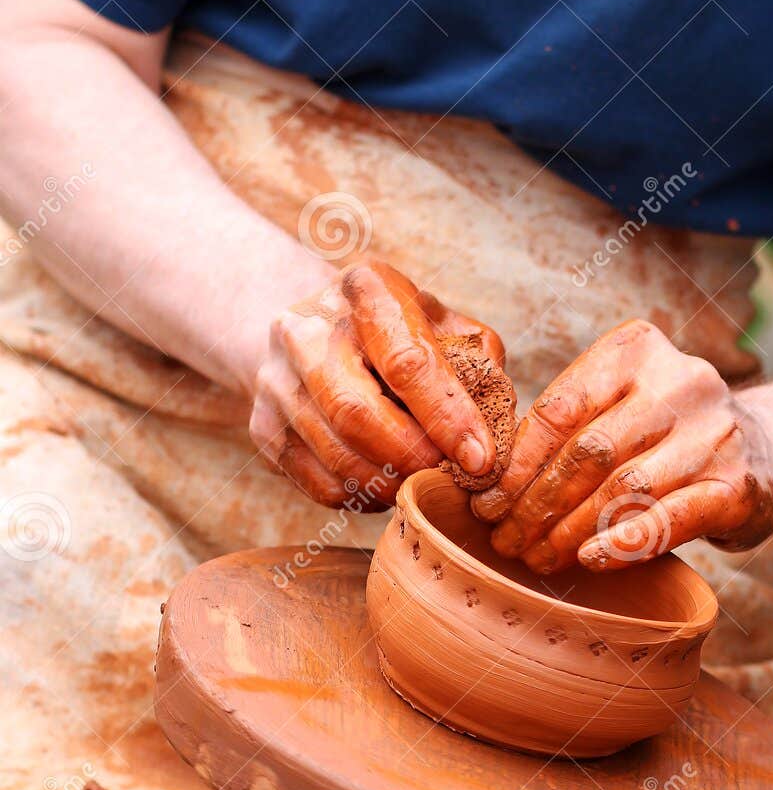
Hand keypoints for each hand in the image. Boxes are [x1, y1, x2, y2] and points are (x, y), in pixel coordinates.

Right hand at [250, 260, 503, 505]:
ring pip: (337, 456)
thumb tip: (492, 434)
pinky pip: (319, 484)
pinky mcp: (263, 428)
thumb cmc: (395, 331)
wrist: (306, 326)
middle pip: (357, 413)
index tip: (479, 459)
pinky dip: (362, 498)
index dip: (447, 417)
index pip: (406, 361)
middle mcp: (307, 329)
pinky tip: (387, 485)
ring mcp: (276, 381)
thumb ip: (474, 366)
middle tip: (446, 475)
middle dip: (413, 456)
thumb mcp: (441, 324)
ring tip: (421, 483)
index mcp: (365, 291)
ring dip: (391, 485)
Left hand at [473, 320, 772, 570]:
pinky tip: (590, 559)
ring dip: (570, 531)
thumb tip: (485, 480)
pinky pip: (670, 519)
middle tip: (505, 541)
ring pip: (623, 488)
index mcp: (636, 350)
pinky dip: (624, 543)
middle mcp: (682, 381)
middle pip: (589, 451)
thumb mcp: (619, 408)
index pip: (560, 408)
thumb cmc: (667, 436)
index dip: (517, 463)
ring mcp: (716, 432)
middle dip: (537, 503)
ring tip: (538, 558)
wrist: (771, 451)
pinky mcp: (739, 485)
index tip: (485, 503)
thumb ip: (566, 429)